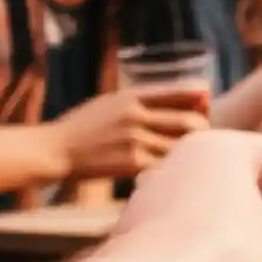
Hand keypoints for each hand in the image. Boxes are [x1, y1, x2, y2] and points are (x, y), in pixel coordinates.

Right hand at [49, 85, 210, 178]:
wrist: (54, 151)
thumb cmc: (84, 126)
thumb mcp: (110, 102)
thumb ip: (141, 100)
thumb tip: (180, 98)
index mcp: (132, 97)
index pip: (179, 92)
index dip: (200, 98)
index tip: (207, 103)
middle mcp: (136, 116)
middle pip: (189, 121)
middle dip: (202, 128)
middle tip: (203, 134)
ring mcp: (135, 140)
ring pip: (181, 146)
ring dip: (190, 150)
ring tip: (191, 153)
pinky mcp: (132, 163)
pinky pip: (165, 165)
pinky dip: (173, 166)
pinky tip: (173, 168)